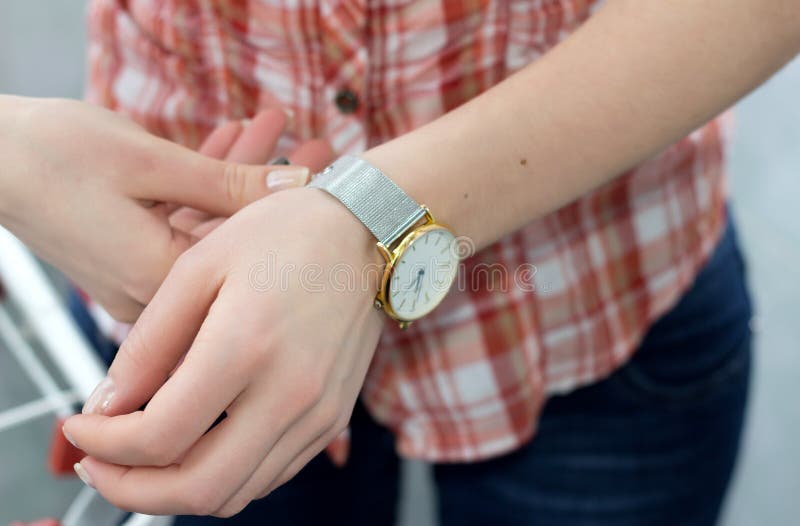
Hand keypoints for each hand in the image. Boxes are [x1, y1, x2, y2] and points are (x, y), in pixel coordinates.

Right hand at [0, 96, 309, 320]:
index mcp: (162, 282)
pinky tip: (234, 141)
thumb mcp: (153, 164)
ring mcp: (139, 279)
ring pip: (209, 226)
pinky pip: (179, 220)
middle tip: (320, 150)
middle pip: (235, 243)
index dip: (293, 212)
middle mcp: (153, 294)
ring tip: (283, 134)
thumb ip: (230, 183)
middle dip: (273, 188)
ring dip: (241, 178)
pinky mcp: (129, 257)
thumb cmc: (54, 155)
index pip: (251, 260)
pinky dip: (204, 185)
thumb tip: (297, 187)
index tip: (328, 171)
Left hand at [64, 187, 384, 516]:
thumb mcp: (199, 266)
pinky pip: (270, 475)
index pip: (159, 436)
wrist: (366, 234)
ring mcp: (318, 412)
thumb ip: (148, 342)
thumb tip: (108, 405)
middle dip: (132, 490)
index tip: (80, 428)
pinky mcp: (332, 418)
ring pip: (236, 493)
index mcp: (246, 346)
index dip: (103, 445)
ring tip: (143, 456)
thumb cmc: (285, 234)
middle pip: (198, 488)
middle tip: (99, 464)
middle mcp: (289, 392)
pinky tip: (201, 443)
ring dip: (177, 490)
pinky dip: (224, 476)